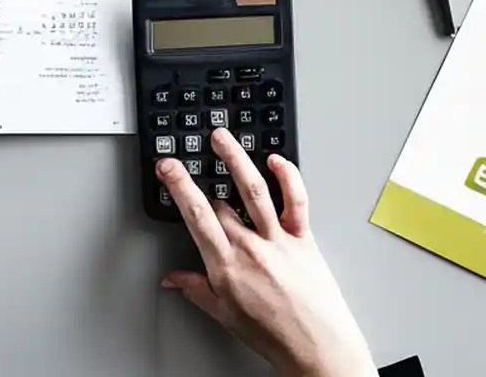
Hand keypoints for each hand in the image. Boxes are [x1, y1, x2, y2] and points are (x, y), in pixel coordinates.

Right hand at [158, 128, 374, 376]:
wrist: (317, 347)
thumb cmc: (274, 335)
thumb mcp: (225, 315)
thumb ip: (197, 290)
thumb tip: (172, 279)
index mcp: (227, 266)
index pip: (196, 216)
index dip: (179, 186)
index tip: (168, 167)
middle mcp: (251, 248)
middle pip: (220, 203)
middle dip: (200, 178)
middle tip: (187, 158)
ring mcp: (279, 240)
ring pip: (253, 190)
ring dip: (235, 159)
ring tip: (223, 138)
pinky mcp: (304, 238)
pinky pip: (296, 200)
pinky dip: (287, 176)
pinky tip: (276, 160)